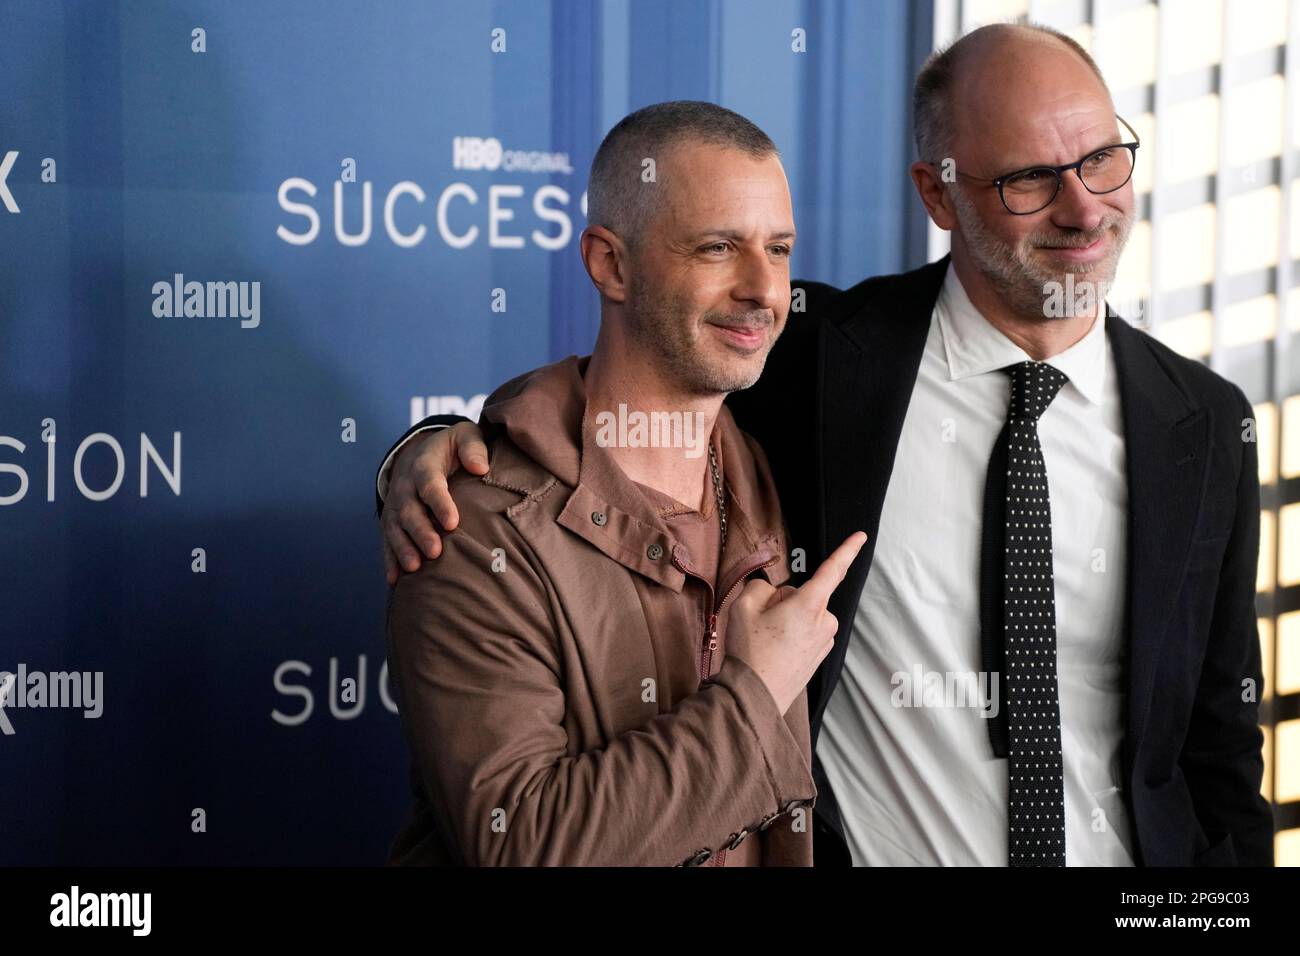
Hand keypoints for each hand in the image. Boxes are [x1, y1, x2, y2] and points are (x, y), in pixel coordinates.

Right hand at [381, 421, 489, 583]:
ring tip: (415, 568)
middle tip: (435, 552)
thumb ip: (474, 447)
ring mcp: (395, 505)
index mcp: (424, 466)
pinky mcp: (391, 521)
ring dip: (403, 549)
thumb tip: (481, 467)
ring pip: (395, 529)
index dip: (440, 503)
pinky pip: (387, 541)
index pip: (431, 485)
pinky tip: (395, 580)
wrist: (418, 453)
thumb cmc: (451, 448)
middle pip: (409, 511)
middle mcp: (405, 487)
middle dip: (420, 532)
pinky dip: (390, 560)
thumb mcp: (465, 436)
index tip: (452, 522)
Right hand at [725, 531, 867, 714]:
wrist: (755, 696)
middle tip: (762, 621)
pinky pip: (807, 633)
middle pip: (806, 595)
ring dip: (789, 619)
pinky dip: (792, 635)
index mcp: (810, 605)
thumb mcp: (743, 606)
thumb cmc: (750, 650)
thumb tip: (775, 592)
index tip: (861, 536)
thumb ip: (762, 586)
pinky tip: (775, 650)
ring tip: (767, 640)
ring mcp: (825, 641)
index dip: (847, 550)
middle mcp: (825, 622)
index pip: (833, 570)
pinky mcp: (821, 656)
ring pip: (806, 615)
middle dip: (786, 601)